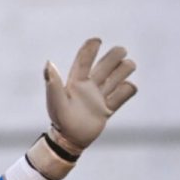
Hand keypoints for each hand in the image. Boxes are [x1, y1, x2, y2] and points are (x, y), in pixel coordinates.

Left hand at [44, 37, 137, 154]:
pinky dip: (128, 90)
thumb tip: (49, 63)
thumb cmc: (60, 119)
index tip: (98, 40)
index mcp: (76, 82)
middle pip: (104, 67)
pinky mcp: (107, 109)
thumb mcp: (55, 101)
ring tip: (130, 64)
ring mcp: (99, 97)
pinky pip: (121, 97)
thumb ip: (53, 83)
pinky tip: (130, 87)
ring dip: (123, 69)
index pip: (84, 61)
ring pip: (115, 79)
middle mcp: (89, 87)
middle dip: (113, 57)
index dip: (90, 49)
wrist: (70, 139)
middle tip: (122, 50)